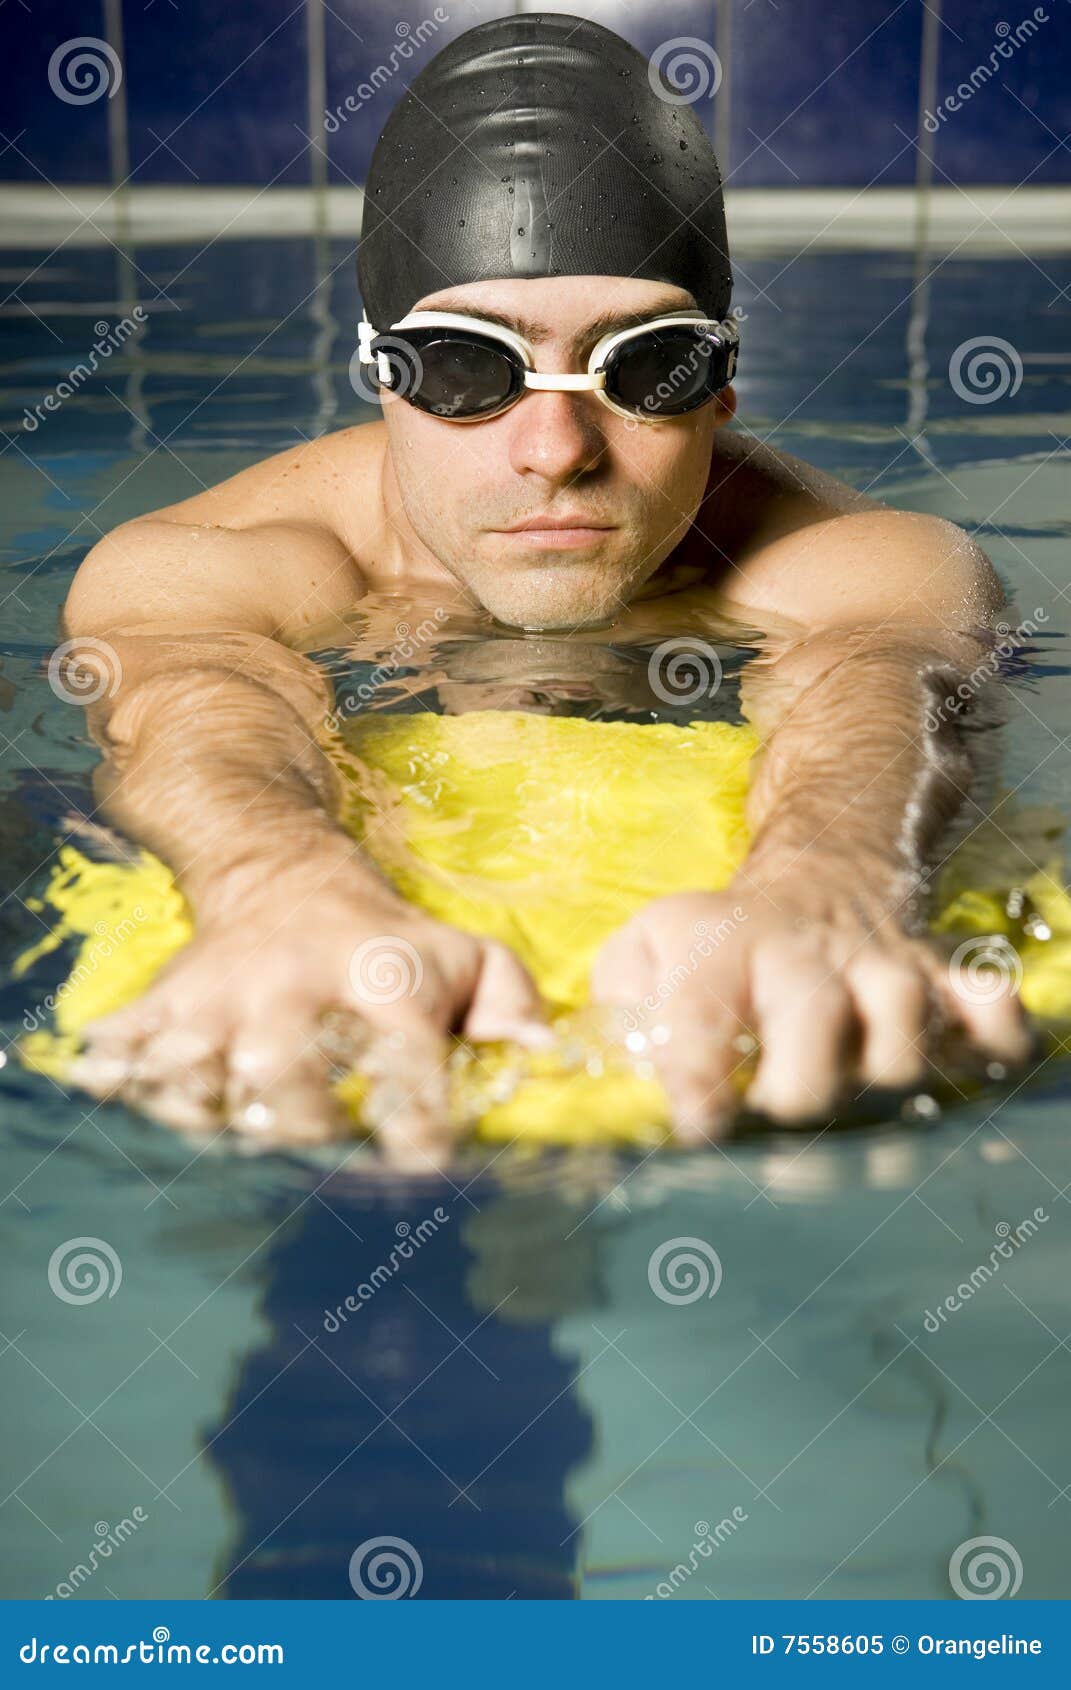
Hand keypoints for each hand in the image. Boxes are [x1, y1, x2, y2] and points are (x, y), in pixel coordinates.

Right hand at [69, 862, 546, 1169]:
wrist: (282, 875)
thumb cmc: (388, 940)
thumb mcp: (464, 957)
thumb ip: (513, 1006)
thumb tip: (544, 1060)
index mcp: (382, 978)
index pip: (405, 1063)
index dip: (416, 1127)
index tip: (422, 1168)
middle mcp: (296, 986)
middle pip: (282, 1076)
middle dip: (303, 1129)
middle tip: (324, 1151)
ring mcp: (220, 998)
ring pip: (197, 1075)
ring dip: (214, 1123)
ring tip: (240, 1138)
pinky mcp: (164, 1005)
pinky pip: (124, 1053)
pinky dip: (122, 1085)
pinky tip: (134, 1100)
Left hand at [591, 881, 1034, 1143]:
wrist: (816, 879)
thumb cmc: (717, 942)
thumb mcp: (644, 948)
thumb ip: (616, 1004)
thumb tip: (600, 1067)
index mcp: (725, 950)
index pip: (701, 1013)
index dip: (697, 1076)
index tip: (699, 1127)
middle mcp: (808, 956)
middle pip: (813, 1022)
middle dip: (797, 1088)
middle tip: (780, 1114)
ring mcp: (882, 965)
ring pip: (903, 1028)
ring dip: (883, 1074)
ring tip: (861, 1086)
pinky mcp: (940, 977)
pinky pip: (989, 1008)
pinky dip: (992, 1042)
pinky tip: (971, 1065)